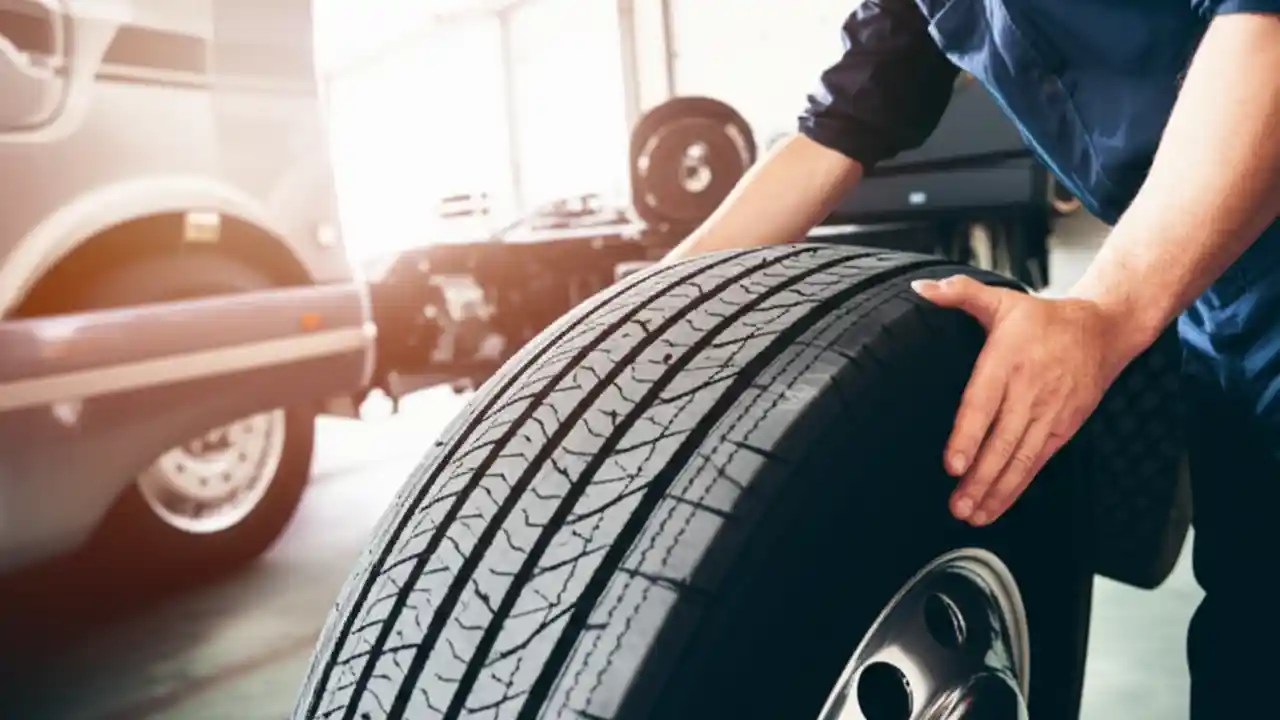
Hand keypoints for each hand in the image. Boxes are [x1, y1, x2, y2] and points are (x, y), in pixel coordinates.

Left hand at [911, 276, 1137, 525]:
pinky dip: (1017, 487)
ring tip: (972, 514)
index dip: (968, 436)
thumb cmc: (1042, 319)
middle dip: (979, 478)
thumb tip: (921, 289)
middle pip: (1001, 441)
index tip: (953, 463)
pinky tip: (997, 505)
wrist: (1102, 330)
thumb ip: (959, 293)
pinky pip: (1037, 462)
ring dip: (996, 490)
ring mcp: (1048, 413)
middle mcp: (1028, 391)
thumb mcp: (1000, 300)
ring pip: (1020, 458)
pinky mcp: (1062, 428)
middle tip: (957, 505)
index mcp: (1006, 362)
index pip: (983, 404)